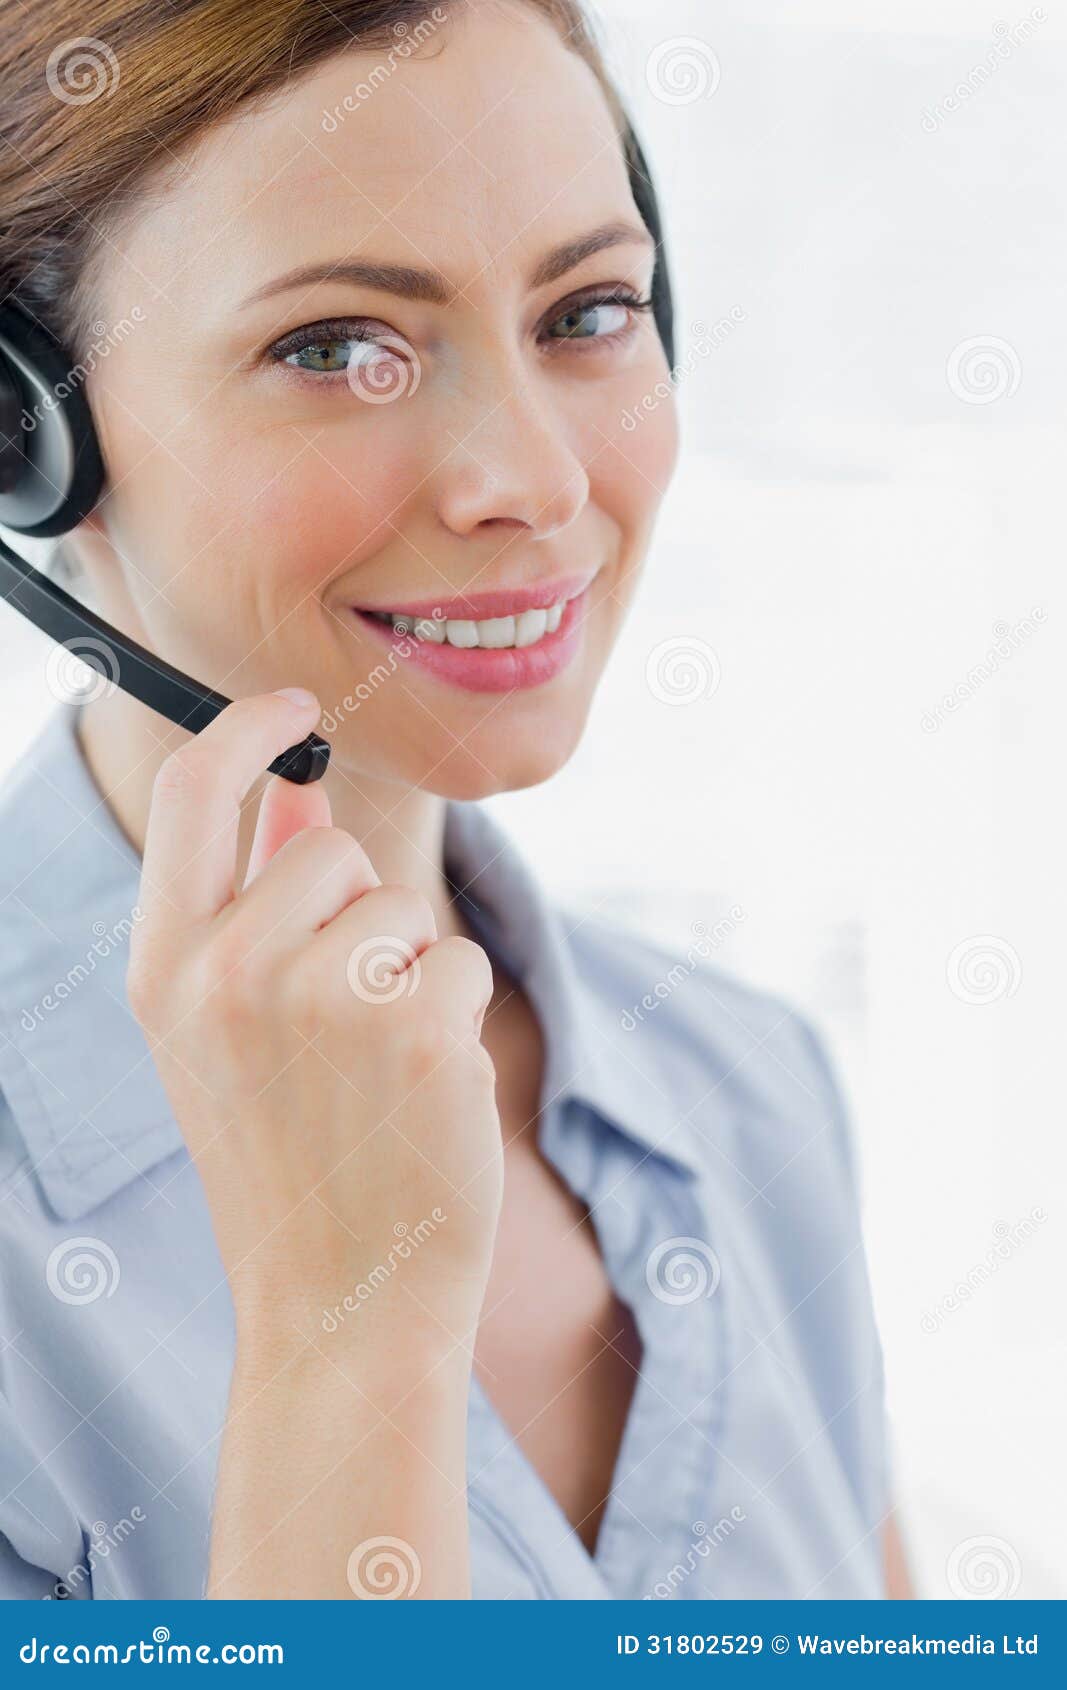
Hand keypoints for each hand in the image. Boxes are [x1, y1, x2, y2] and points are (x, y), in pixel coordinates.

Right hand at [126, 689, 502, 1347]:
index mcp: (162, 969)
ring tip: (373, 1071)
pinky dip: (454, 1015)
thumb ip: (255, 895)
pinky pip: (456, 958)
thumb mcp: (231, 1029)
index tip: (294, 705)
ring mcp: (324, 999)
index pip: (190, 792)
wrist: (341, 1298)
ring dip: (406, 971)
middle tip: (338, 1024)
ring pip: (400, 905)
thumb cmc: (289, 1157)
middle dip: (353, 911)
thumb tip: (297, 783)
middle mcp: (227, 973)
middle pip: (323, 847)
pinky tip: (419, 1093)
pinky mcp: (419, 1027)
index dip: (243, 725)